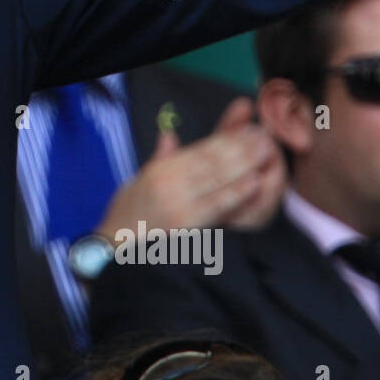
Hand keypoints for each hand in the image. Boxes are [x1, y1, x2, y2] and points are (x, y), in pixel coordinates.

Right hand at [96, 96, 286, 238]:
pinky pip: (217, 203)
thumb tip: (169, 135)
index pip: (200, 149)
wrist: (113, 249)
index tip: (248, 130)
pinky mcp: (185, 223)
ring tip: (266, 152)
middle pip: (212, 159)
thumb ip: (159, 159)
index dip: (226, 138)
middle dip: (241, 146)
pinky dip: (237, 191)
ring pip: (217, 176)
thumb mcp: (137, 182)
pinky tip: (255, 181)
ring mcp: (177, 201)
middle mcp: (168, 181)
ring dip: (245, 163)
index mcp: (159, 169)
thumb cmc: (126, 217)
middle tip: (265, 137)